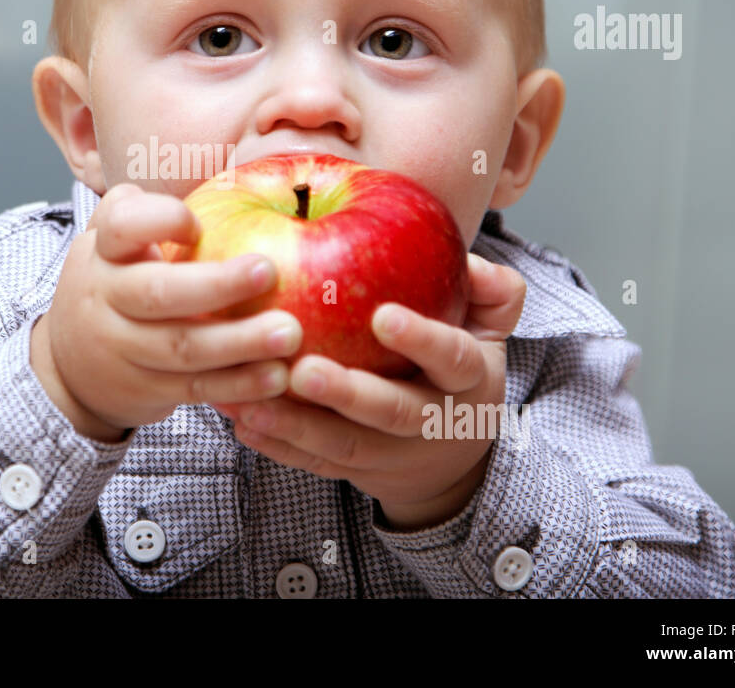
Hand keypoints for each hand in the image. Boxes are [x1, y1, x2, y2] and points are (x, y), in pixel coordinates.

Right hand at [33, 182, 304, 436]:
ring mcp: (125, 348)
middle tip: (270, 270)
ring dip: (239, 342)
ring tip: (289, 333)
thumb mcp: (115, 244)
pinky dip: (239, 385)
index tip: (197, 224)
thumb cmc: (116, 285)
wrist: (69, 368)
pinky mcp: (148, 388)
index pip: (122, 225)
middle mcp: (108, 297)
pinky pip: (196, 388)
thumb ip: (154, 214)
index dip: (160, 221)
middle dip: (216, 284)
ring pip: (182, 346)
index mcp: (105, 251)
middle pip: (157, 292)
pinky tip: (277, 376)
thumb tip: (235, 178)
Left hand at [212, 252, 526, 530]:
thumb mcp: (488, 328)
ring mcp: (392, 452)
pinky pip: (314, 462)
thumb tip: (470, 263)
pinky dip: (277, 446)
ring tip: (252, 404)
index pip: (453, 358)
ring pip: (344, 445)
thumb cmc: (456, 365)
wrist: (449, 456)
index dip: (422, 339)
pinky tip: (242, 422)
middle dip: (347, 394)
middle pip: (393, 412)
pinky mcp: (354, 470)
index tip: (383, 315)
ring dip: (297, 427)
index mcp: (468, 378)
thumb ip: (492, 290)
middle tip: (303, 371)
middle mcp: (432, 420)